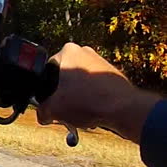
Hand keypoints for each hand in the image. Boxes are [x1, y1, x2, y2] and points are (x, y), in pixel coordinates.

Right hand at [37, 43, 160, 142]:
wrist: (124, 108)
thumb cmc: (88, 101)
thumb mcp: (54, 109)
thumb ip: (42, 110)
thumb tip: (43, 115)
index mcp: (68, 51)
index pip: (46, 70)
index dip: (45, 90)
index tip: (48, 103)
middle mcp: (85, 51)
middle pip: (64, 76)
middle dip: (62, 94)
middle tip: (63, 109)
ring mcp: (100, 61)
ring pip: (79, 83)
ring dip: (76, 98)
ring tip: (78, 113)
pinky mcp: (112, 73)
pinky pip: (94, 86)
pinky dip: (90, 98)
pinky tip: (91, 111)